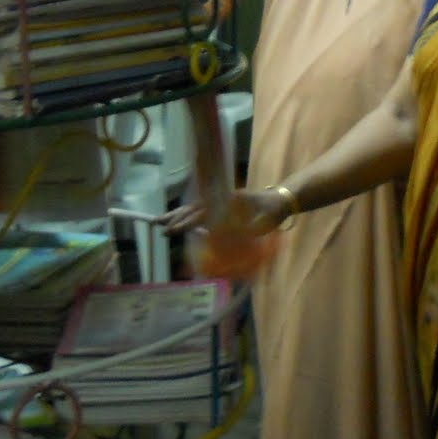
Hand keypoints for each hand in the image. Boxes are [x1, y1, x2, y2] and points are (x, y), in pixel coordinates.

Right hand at [161, 188, 286, 236]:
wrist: (281, 199)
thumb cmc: (272, 212)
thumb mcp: (262, 224)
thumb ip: (245, 232)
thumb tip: (227, 240)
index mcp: (229, 202)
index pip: (203, 213)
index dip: (187, 223)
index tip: (172, 231)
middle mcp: (222, 198)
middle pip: (194, 207)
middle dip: (174, 217)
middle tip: (156, 225)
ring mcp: (222, 199)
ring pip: (195, 207)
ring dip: (177, 214)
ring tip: (160, 221)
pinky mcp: (222, 203)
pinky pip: (202, 208)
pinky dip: (188, 214)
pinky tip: (178, 220)